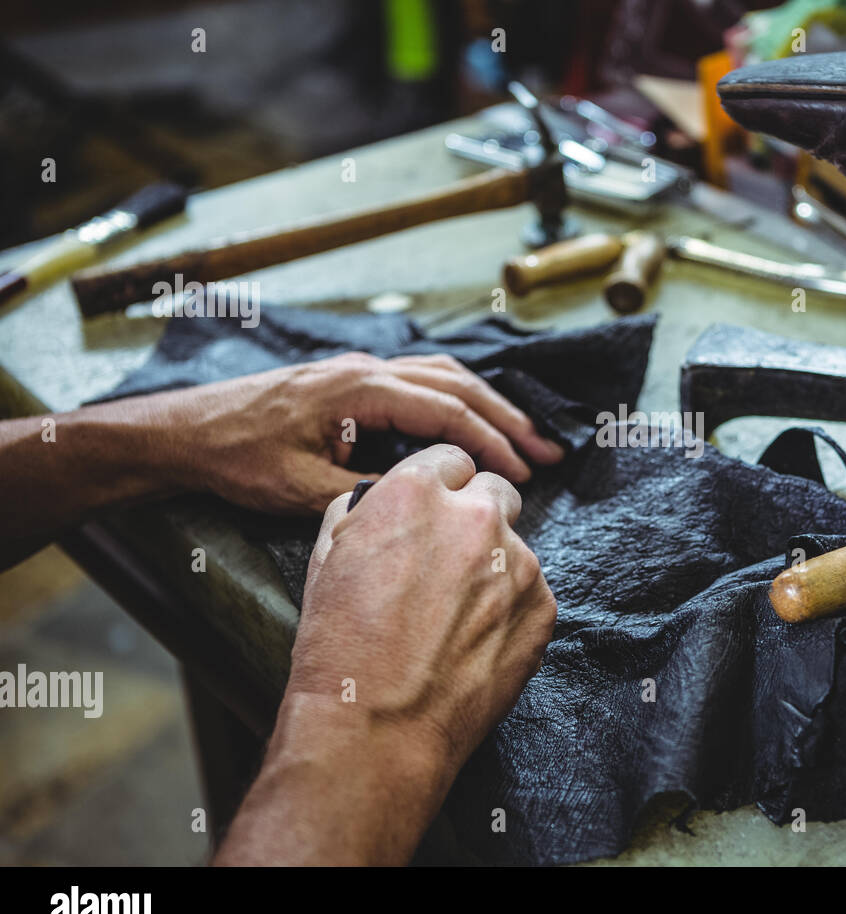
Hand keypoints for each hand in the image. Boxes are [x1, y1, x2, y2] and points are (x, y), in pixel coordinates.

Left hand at [152, 351, 563, 513]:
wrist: (188, 431)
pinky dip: (460, 402)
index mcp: (360, 390)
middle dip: (509, 419)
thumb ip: (366, 495)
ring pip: (445, 377)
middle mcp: (368, 370)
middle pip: (458, 385)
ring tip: (527, 438)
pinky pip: (423, 382)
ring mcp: (362, 372)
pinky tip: (474, 426)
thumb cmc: (237, 457)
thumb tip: (422, 504)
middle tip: (550, 453)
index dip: (492, 442)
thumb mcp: (300, 489)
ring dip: (489, 407)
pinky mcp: (355, 384)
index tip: (523, 472)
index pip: (447, 411)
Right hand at [292, 442, 558, 767]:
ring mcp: (518, 562)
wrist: (378, 727)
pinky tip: (475, 641)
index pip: (450, 461)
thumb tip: (380, 503)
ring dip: (494, 566)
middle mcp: (475, 516)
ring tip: (455, 617)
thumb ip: (365, 512)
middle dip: (476, 516)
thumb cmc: (341, 649)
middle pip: (495, 492)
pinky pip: (532, 592)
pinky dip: (511, 609)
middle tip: (451, 560)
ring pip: (515, 546)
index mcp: (416, 493)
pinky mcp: (544, 607)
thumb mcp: (329, 557)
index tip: (437, 511)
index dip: (441, 487)